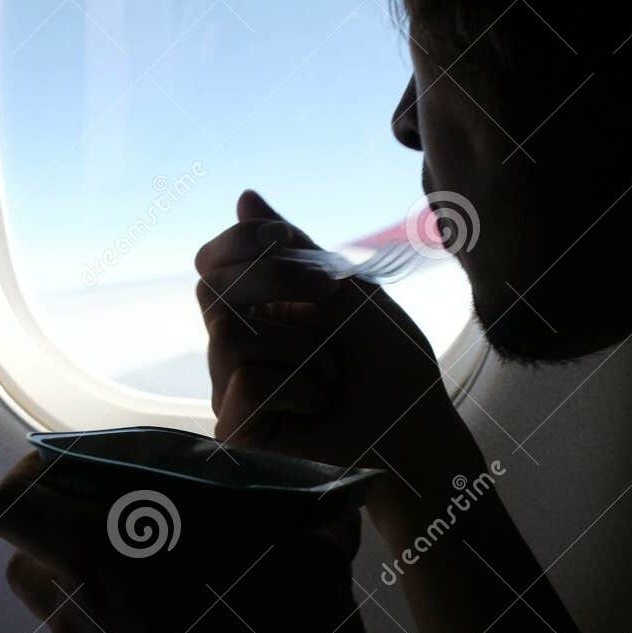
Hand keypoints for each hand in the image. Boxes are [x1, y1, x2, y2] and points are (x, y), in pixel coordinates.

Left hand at [0, 451, 369, 632]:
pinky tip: (182, 631)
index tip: (83, 464)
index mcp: (110, 563)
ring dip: (88, 578)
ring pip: (55, 605)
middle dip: (66, 527)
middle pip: (26, 555)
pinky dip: (119, 629)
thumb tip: (328, 502)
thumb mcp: (312, 573)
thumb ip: (309, 523)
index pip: (13, 504)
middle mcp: (81, 615)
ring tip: (156, 571)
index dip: (34, 473)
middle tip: (127, 515)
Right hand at [195, 191, 484, 505]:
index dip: (238, 243)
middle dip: (277, 283)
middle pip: (210, 290)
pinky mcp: (240, 432)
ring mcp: (233, 394)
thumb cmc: (392, 368)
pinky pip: (247, 382)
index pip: (211, 264)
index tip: (284, 241)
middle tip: (331, 309)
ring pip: (227, 335)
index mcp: (259, 314)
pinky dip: (299, 385)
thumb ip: (294, 248)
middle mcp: (237, 353)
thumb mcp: (350, 292)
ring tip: (330, 373)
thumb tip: (244, 198)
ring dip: (298, 343)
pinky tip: (320, 404)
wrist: (421, 434)